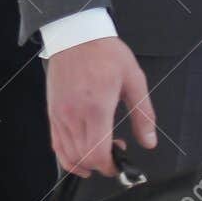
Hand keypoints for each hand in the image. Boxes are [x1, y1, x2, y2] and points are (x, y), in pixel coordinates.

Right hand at [46, 36, 157, 177]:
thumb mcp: (134, 79)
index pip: (97, 153)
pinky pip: (56, 143)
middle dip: (101, 165)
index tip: (121, 163)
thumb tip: (149, 142)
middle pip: (83, 158)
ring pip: (67, 155)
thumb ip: (143, 114)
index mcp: (96, 108)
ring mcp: (60, 114)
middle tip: (115, 153)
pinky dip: (67, 156)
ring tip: (99, 154)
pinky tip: (80, 153)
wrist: (76, 33)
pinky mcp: (52, 111)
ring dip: (84, 163)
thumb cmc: (105, 53)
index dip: (110, 167)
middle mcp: (74, 115)